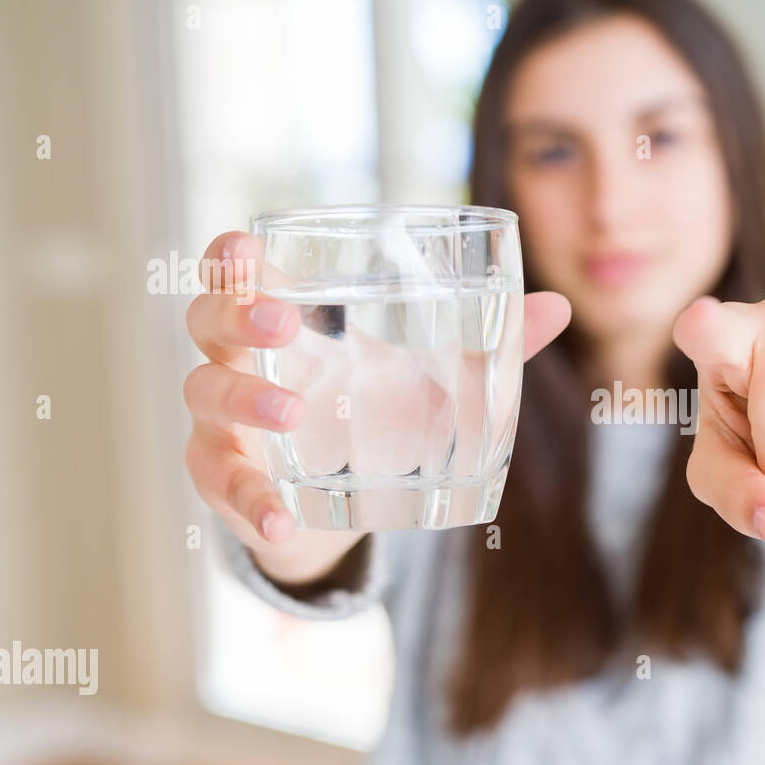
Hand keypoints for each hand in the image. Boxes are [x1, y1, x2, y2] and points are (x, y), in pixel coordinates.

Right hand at [182, 230, 570, 580]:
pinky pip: (225, 487)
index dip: (229, 256)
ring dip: (245, 399)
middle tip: (280, 323)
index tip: (246, 246)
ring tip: (291, 410)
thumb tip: (557, 308)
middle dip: (236, 315)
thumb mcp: (428, 381)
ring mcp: (227, 423)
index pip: (236, 273)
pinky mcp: (228, 481)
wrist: (346, 505)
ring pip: (207, 395)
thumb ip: (487, 345)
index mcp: (286, 324)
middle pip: (208, 322)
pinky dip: (251, 502)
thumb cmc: (378, 417)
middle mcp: (242, 363)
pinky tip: (282, 518)